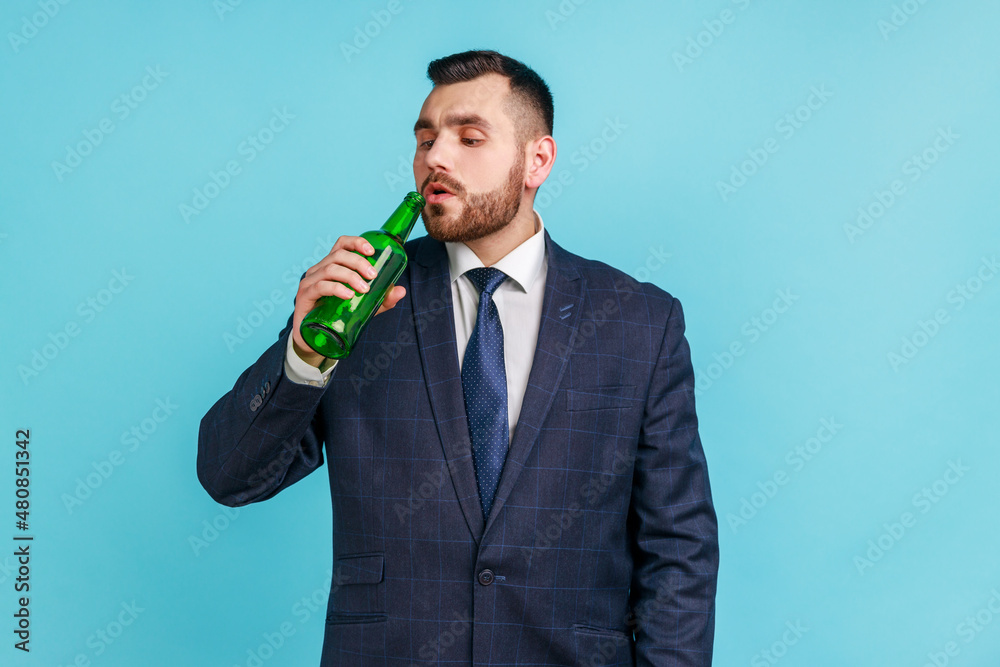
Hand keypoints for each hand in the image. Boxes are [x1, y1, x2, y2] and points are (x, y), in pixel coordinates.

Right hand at [291, 235, 406, 366]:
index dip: (356, 242)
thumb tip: (401, 290)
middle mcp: (319, 269)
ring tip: (364, 289)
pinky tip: (348, 295)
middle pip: (338, 255)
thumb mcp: (365, 306)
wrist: (315, 340)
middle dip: (358, 262)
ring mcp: (310, 282)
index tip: (372, 251)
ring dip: (350, 276)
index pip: (342, 244)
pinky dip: (336, 288)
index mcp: (333, 265)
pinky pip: (320, 286)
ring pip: (330, 269)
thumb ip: (382, 298)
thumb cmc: (338, 317)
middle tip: (373, 276)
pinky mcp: (304, 296)